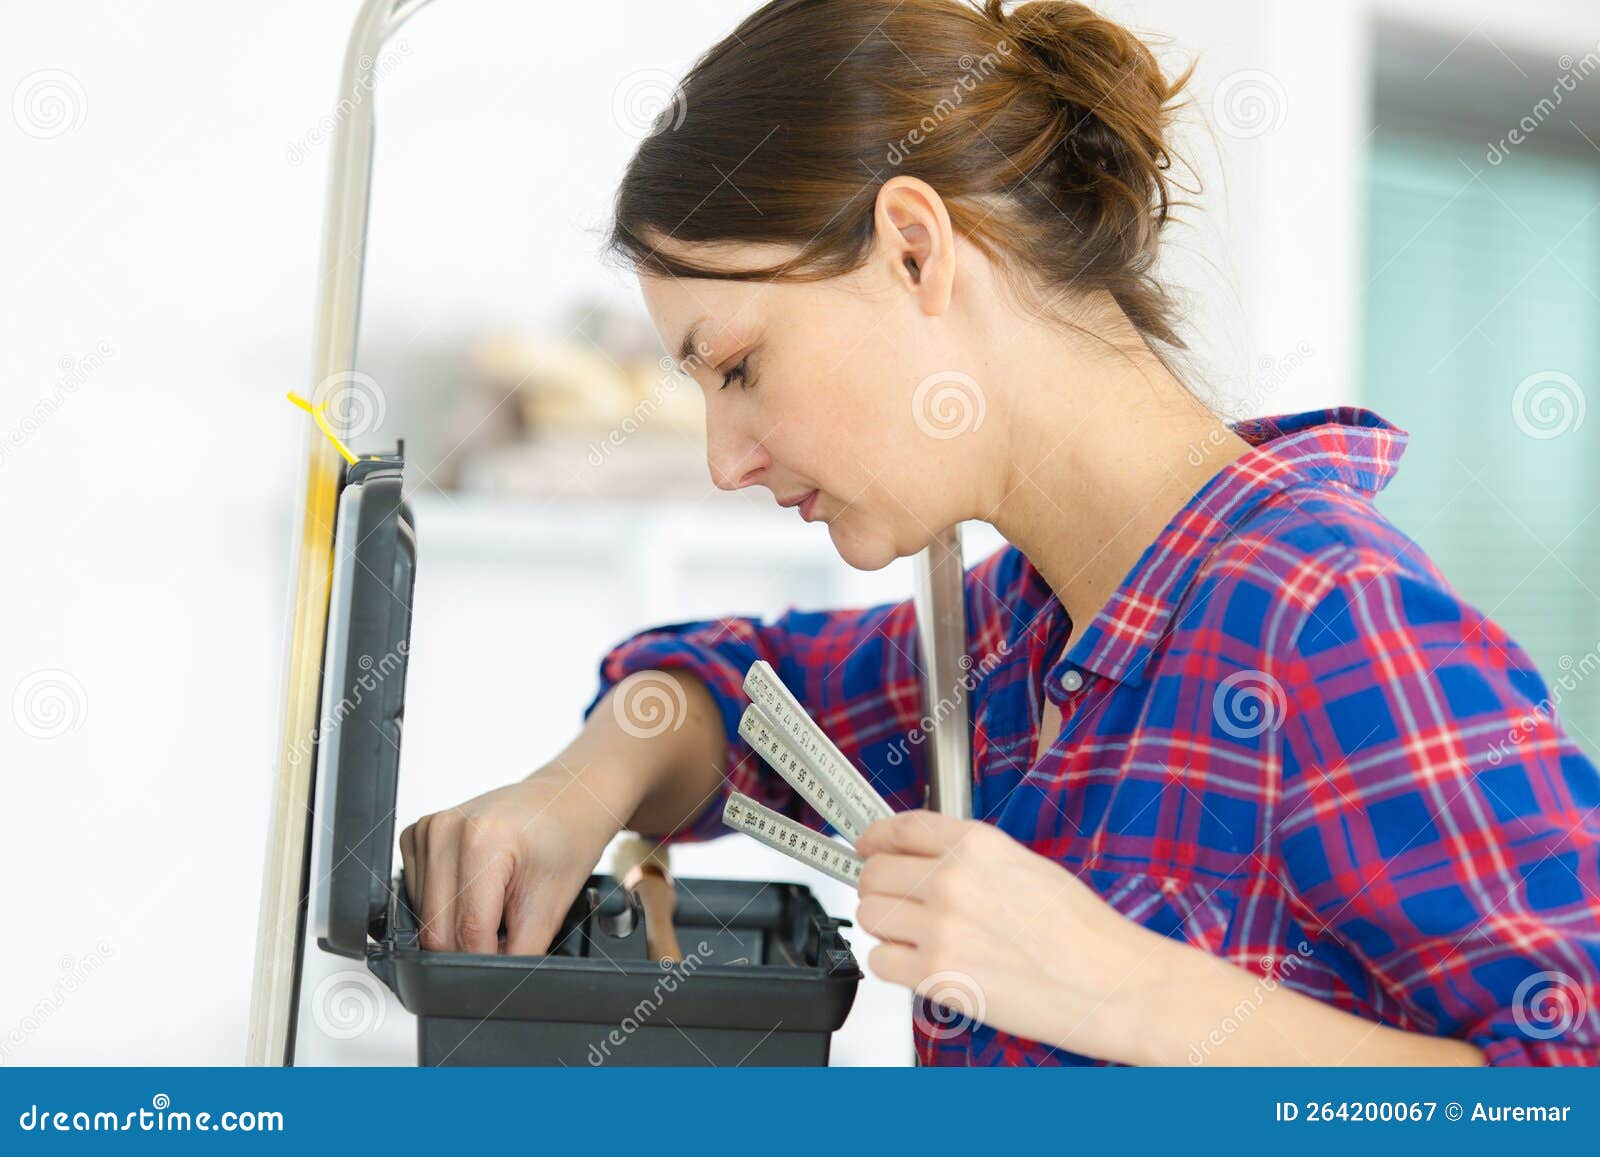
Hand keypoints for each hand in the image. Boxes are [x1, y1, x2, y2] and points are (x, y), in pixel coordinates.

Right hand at [398, 765, 628, 955]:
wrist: (566, 800)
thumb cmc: (566, 840)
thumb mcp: (553, 906)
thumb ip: (520, 953)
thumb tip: (492, 986)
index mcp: (482, 840)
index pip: (467, 932)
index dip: (488, 961)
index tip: (507, 965)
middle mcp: (446, 830)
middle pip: (436, 930)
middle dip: (471, 947)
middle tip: (509, 935)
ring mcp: (426, 829)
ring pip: (424, 917)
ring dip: (457, 927)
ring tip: (497, 903)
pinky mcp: (417, 835)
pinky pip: (419, 896)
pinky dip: (447, 906)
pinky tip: (478, 887)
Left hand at [854, 810, 1178, 1062]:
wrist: (1109, 982)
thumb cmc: (1082, 931)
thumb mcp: (1024, 865)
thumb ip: (968, 857)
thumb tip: (924, 858)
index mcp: (976, 844)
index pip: (898, 828)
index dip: (874, 838)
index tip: (867, 846)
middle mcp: (952, 880)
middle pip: (874, 872)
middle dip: (878, 887)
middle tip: (895, 901)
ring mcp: (940, 927)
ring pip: (870, 915)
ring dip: (884, 926)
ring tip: (914, 936)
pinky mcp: (937, 974)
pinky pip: (879, 962)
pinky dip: (892, 964)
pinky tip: (919, 964)